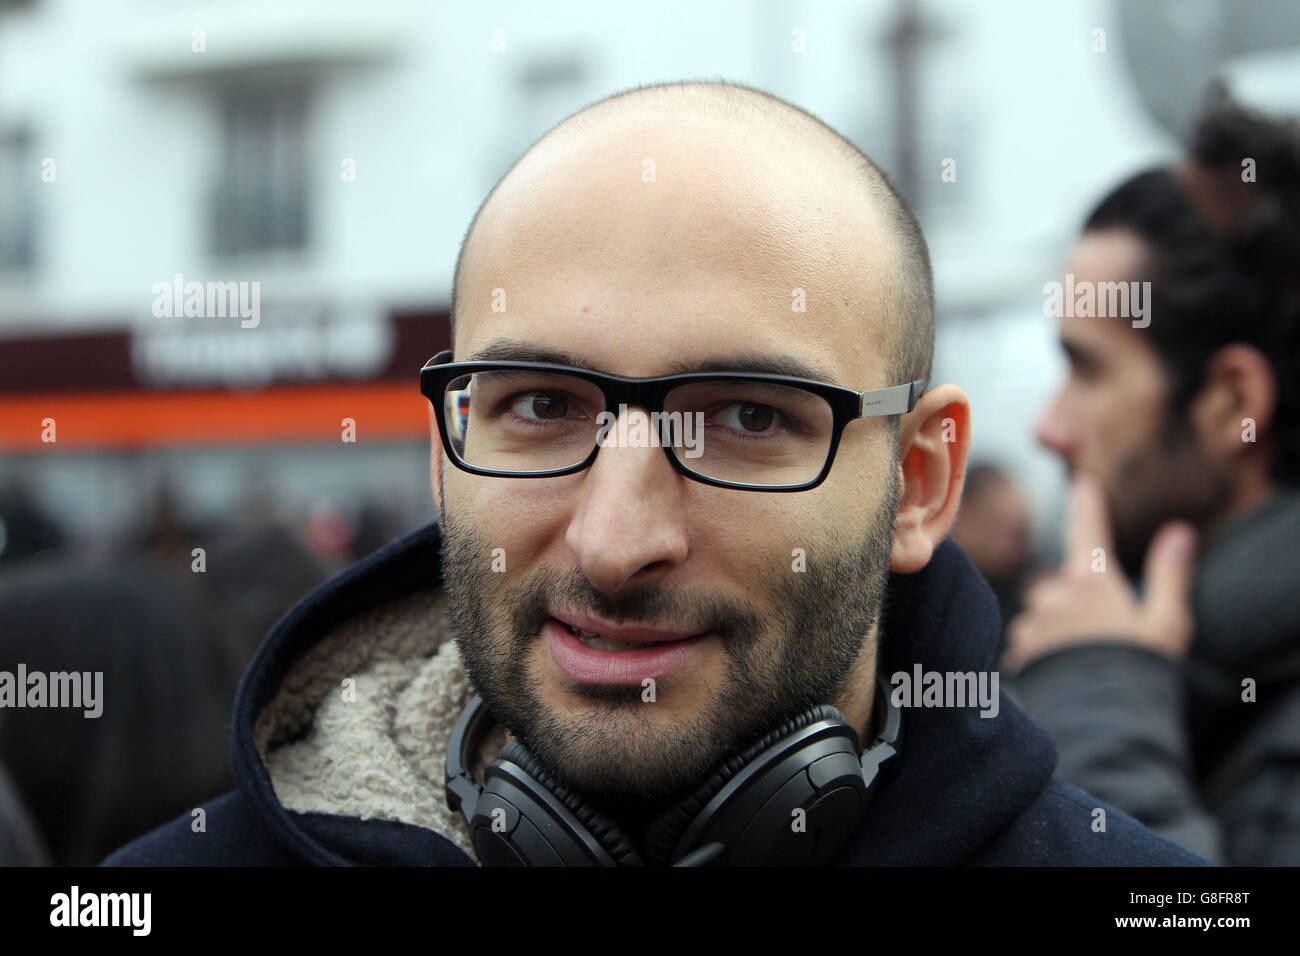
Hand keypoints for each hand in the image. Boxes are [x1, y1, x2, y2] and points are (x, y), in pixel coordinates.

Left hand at [1003, 472, 1197, 671]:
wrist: (1104, 720)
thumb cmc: (1141, 670)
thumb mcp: (1167, 622)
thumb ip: (1169, 575)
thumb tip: (1179, 532)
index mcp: (1092, 580)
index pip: (1088, 530)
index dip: (1085, 504)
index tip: (1081, 482)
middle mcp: (1054, 593)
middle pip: (1062, 585)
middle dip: (1076, 603)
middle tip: (1102, 638)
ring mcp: (1032, 621)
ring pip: (1043, 615)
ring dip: (1057, 630)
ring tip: (1084, 662)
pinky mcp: (1017, 648)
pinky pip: (1029, 642)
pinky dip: (1043, 652)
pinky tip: (1063, 673)